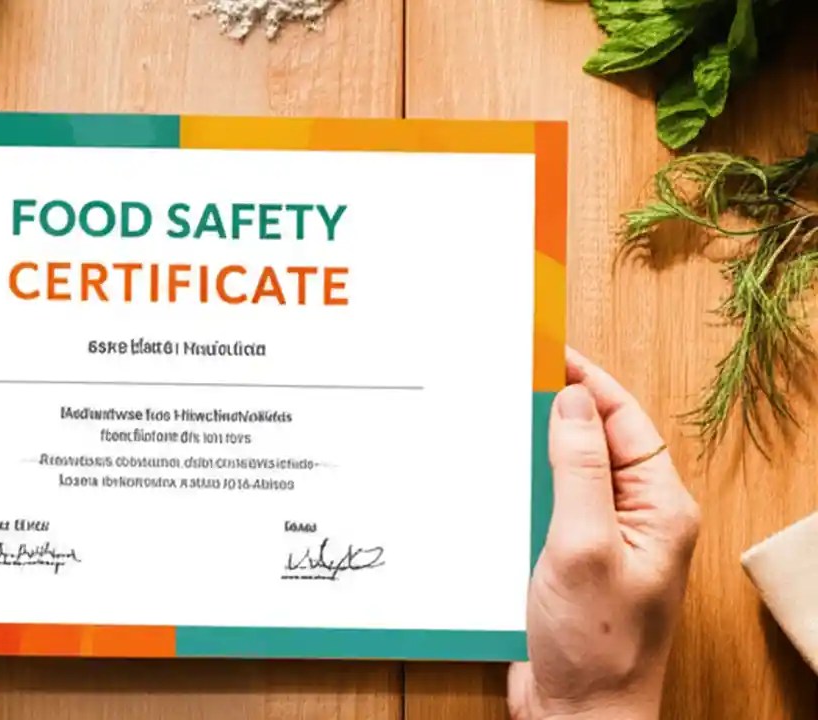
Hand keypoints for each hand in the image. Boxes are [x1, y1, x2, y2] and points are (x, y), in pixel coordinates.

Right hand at [508, 348, 700, 719]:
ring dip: (527, 454)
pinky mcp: (566, 563)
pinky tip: (483, 485)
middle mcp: (632, 519)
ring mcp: (599, 541)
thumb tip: (572, 402)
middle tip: (505, 380)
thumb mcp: (584, 545)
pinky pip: (541, 509)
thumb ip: (580, 469)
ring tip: (487, 426)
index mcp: (658, 508)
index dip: (587, 382)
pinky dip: (513, 492)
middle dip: (550, 412)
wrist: (578, 717)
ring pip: (560, 474)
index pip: (625, 421)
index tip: (546, 351)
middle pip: (592, 442)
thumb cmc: (597, 646)